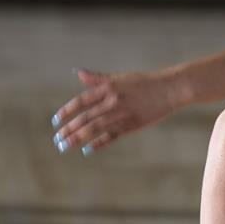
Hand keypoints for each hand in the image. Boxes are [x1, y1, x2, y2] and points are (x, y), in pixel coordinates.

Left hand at [53, 68, 187, 153]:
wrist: (169, 90)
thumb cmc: (143, 82)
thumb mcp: (119, 77)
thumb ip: (97, 79)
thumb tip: (79, 73)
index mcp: (107, 88)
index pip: (81, 102)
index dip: (66, 112)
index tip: (55, 122)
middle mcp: (112, 102)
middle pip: (85, 118)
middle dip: (68, 130)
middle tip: (57, 140)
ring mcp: (121, 115)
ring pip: (94, 129)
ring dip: (77, 138)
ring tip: (64, 146)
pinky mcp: (131, 126)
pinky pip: (111, 137)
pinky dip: (98, 144)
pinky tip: (87, 150)